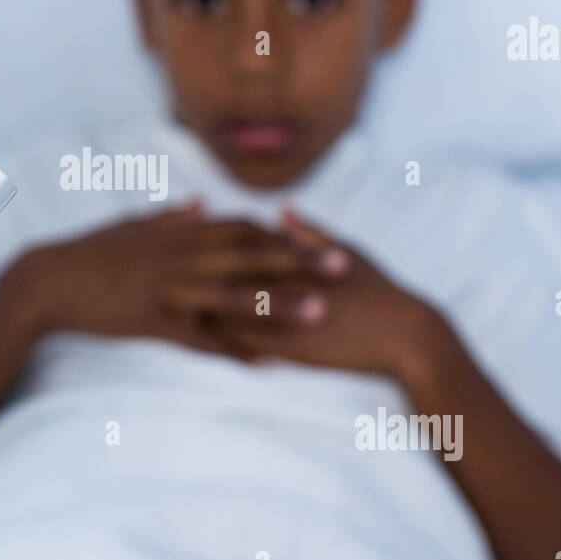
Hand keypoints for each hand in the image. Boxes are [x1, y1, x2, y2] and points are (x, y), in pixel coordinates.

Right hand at [21, 203, 309, 357]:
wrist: (47, 282)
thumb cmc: (88, 252)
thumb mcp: (131, 225)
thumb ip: (170, 216)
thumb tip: (201, 205)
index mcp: (178, 232)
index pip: (241, 228)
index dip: (283, 234)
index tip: (320, 240)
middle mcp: (180, 257)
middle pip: (251, 257)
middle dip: (300, 262)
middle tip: (345, 268)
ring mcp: (168, 289)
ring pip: (234, 297)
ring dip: (280, 306)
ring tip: (321, 314)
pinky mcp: (153, 321)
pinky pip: (201, 340)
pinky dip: (234, 352)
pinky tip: (264, 365)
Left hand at [159, 207, 442, 379]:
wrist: (406, 337)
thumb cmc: (378, 291)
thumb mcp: (345, 253)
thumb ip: (310, 232)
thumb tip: (282, 211)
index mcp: (292, 254)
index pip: (237, 241)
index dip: (205, 237)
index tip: (179, 232)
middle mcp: (280, 281)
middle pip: (221, 271)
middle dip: (187, 270)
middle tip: (154, 264)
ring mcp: (280, 315)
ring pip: (221, 307)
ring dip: (191, 305)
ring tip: (160, 301)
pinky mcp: (286, 349)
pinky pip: (239, 344)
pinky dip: (213, 340)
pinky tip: (189, 340)